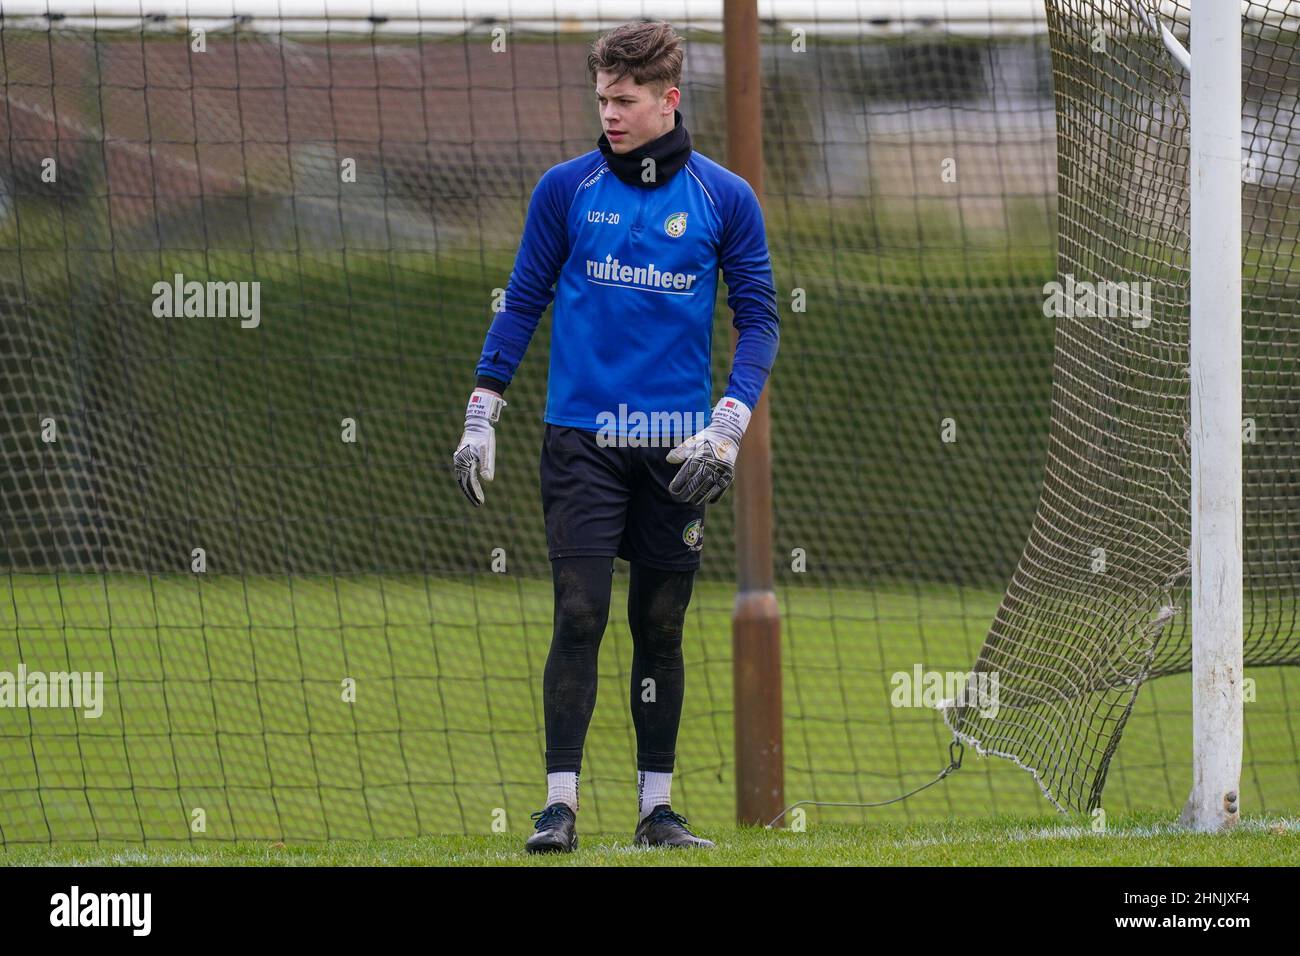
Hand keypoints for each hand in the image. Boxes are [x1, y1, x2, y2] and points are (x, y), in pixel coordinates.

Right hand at [453, 389, 506, 505]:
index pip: (469, 482)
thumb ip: (486, 465)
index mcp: (465, 461)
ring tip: (476, 498)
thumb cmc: (484, 437)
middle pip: (464, 482)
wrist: (478, 424)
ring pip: (462, 478)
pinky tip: (474, 486)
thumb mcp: (487, 450)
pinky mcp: (462, 458)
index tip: (480, 502)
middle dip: (471, 493)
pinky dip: (468, 481)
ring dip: (469, 488)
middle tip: (479, 503)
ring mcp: (459, 460)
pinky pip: (463, 473)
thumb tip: (487, 480)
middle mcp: (459, 462)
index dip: (475, 493)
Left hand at [666, 397, 751, 504]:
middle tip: (679, 499)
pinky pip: (720, 490)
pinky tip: (705, 499)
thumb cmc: (706, 438)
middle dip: (686, 494)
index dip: (678, 485)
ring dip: (698, 498)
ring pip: (708, 490)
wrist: (728, 434)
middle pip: (696, 485)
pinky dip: (712, 497)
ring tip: (691, 500)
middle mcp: (711, 465)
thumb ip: (680, 451)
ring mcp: (721, 471)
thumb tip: (669, 459)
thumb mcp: (692, 441)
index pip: (686, 475)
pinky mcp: (729, 475)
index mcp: (700, 456)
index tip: (672, 491)